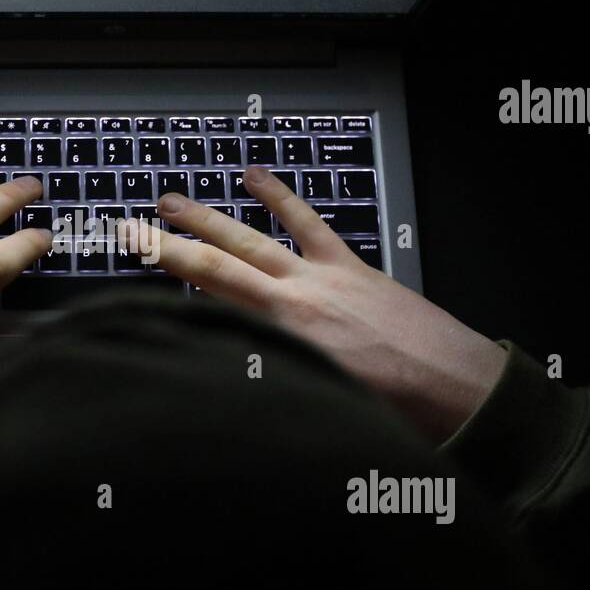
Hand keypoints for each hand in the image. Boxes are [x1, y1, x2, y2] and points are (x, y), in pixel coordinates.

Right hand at [121, 165, 505, 440]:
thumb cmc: (393, 412)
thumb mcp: (315, 403)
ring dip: (210, 217)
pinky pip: (307, 223)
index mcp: (283, 338)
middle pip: (216, 263)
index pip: (207, 298)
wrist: (459, 390)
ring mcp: (323, 277)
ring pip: (253, 237)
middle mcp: (293, 301)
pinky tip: (256, 177)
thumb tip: (225, 364)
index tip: (130, 263)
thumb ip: (268, 376)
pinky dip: (280, 198)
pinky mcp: (351, 267)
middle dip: (169, 244)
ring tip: (172, 199)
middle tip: (131, 226)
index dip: (162, 277)